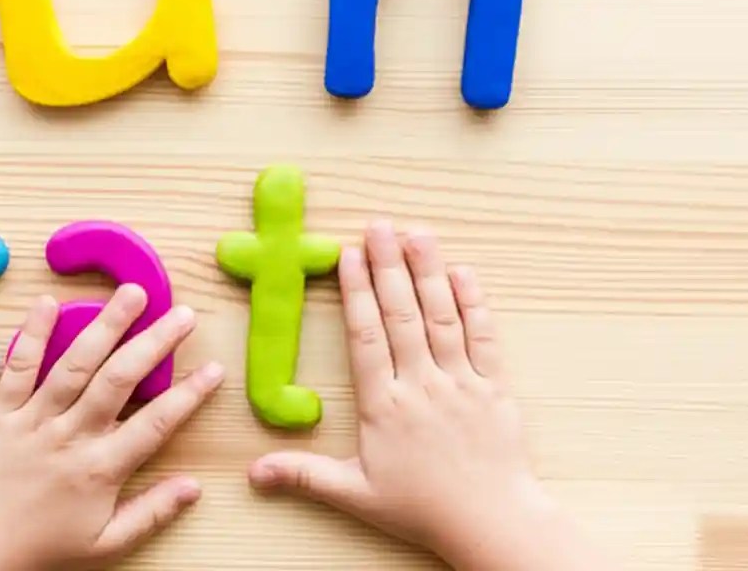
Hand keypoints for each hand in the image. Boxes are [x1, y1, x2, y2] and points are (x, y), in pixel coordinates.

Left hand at [0, 284, 224, 570]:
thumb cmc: (40, 547)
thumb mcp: (105, 544)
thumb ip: (152, 513)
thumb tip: (194, 487)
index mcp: (100, 469)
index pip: (155, 424)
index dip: (188, 395)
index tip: (215, 368)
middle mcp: (69, 437)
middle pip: (119, 380)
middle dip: (155, 343)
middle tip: (184, 314)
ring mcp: (32, 421)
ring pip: (74, 364)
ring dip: (106, 325)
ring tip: (132, 293)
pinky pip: (17, 368)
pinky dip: (32, 334)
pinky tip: (49, 302)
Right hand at [247, 221, 607, 570]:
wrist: (491, 522)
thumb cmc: (422, 510)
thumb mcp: (355, 495)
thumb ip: (304, 476)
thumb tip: (253, 473)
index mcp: (383, 406)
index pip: (366, 337)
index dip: (357, 292)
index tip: (348, 255)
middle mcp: (421, 386)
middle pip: (401, 315)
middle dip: (388, 266)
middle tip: (377, 225)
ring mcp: (461, 382)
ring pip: (442, 317)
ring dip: (428, 272)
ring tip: (416, 233)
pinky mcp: (495, 387)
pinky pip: (484, 337)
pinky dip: (474, 303)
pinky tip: (462, 272)